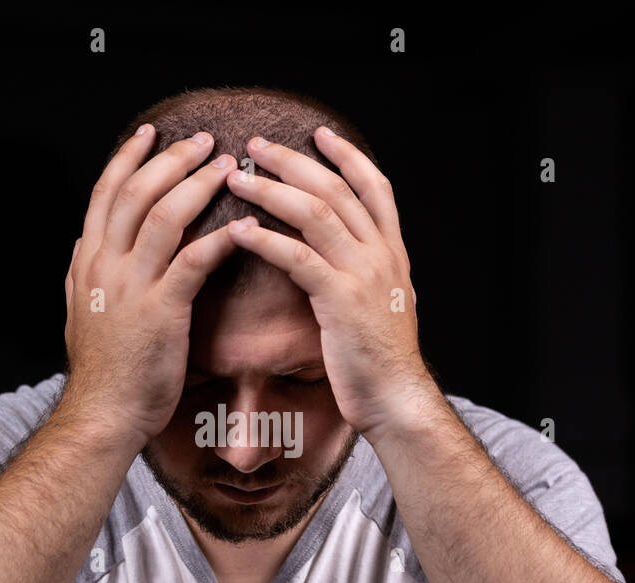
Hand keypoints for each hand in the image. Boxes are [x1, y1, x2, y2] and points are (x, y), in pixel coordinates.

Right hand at [62, 125, 239, 447]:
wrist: (103, 414)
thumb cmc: (103, 371)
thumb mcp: (81, 312)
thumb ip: (84, 274)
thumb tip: (82, 243)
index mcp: (88, 262)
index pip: (105, 193)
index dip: (128, 158)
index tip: (150, 132)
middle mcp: (105, 265)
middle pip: (136, 192)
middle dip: (171, 159)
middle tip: (205, 140)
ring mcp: (131, 286)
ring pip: (163, 216)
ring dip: (198, 185)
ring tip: (229, 167)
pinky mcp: (160, 312)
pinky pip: (192, 262)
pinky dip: (218, 239)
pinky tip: (243, 227)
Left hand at [222, 127, 440, 442]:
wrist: (396, 398)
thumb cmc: (381, 360)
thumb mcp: (384, 304)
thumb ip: (366, 273)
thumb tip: (343, 256)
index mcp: (393, 252)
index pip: (375, 186)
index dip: (347, 156)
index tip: (319, 132)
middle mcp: (381, 254)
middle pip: (336, 189)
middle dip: (294, 162)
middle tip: (257, 146)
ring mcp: (363, 274)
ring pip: (315, 213)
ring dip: (271, 190)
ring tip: (238, 179)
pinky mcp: (340, 300)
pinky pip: (298, 257)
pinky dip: (266, 240)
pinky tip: (238, 231)